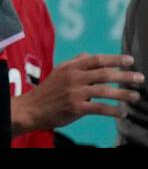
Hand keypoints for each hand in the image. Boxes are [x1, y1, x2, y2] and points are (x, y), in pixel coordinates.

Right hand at [15, 53, 142, 133]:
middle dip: (125, 76)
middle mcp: (73, 78)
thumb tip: (89, 55)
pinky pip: (99, 108)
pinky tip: (123, 112)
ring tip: (135, 96)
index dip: (115, 59)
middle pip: (104, 74)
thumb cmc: (48, 91)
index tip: (130, 60)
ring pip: (104, 91)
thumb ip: (74, 63)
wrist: (32, 108)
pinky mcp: (76, 107)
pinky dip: (113, 110)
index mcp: (70, 67)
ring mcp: (74, 92)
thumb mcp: (58, 72)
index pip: (96, 59)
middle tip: (140, 78)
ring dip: (123, 94)